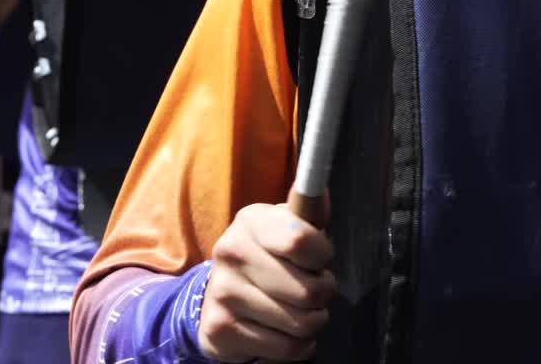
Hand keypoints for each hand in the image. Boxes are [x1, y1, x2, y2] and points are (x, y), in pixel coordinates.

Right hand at [197, 202, 336, 362]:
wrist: (219, 296)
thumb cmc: (267, 259)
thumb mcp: (284, 229)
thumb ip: (307, 213)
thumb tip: (320, 192)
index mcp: (250, 220)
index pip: (301, 241)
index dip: (322, 257)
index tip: (316, 261)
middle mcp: (231, 251)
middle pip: (309, 290)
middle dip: (322, 296)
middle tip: (311, 291)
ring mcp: (223, 292)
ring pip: (301, 323)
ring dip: (312, 323)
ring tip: (298, 311)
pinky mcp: (221, 329)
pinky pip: (287, 348)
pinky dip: (297, 346)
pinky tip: (283, 331)